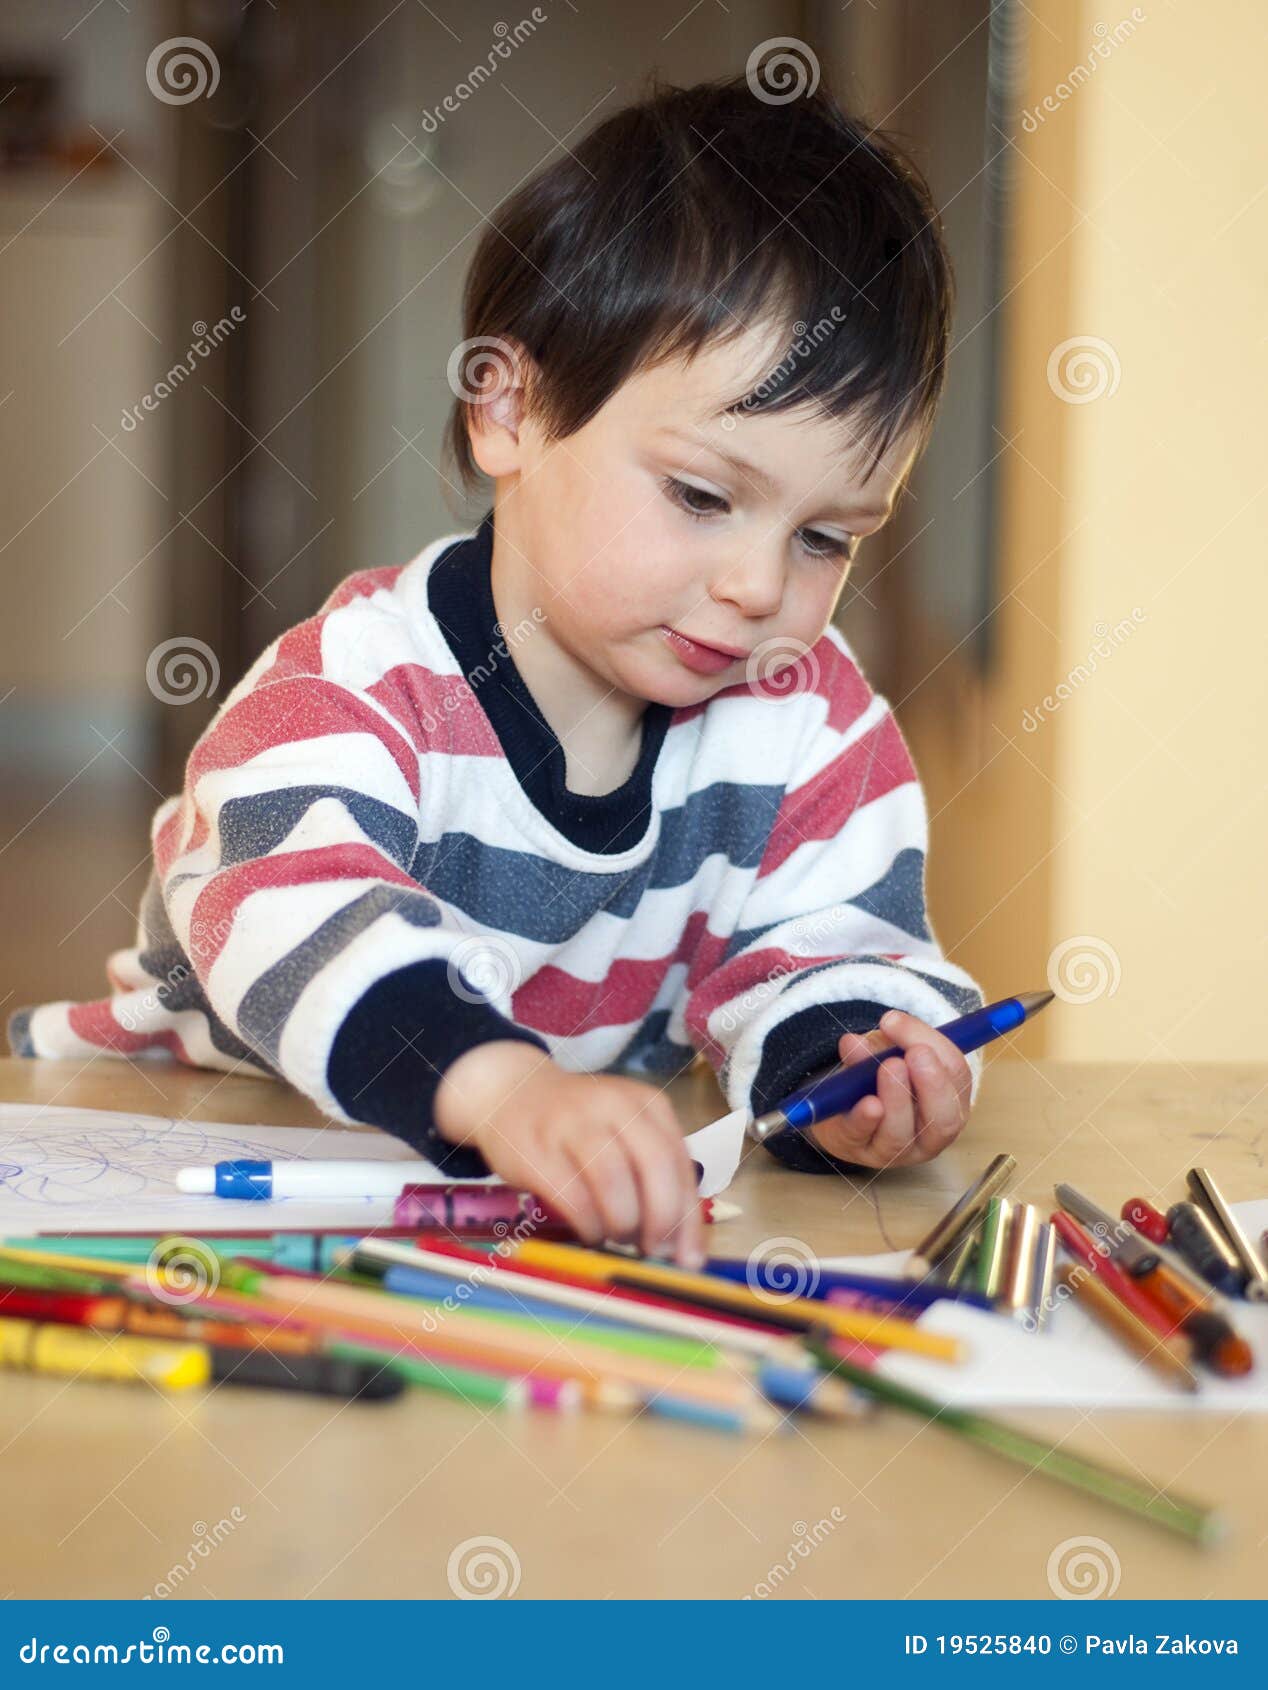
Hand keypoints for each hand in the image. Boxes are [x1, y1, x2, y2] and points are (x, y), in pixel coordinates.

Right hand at [434, 1041, 704, 1265]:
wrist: (511, 1094)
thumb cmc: (579, 1125)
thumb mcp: (625, 1133)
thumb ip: (657, 1177)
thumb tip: (682, 1247)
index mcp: (647, 1103)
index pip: (679, 1163)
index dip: (688, 1217)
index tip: (688, 1258)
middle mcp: (614, 1106)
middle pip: (654, 1167)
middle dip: (661, 1221)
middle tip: (652, 1249)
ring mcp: (572, 1125)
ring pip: (614, 1184)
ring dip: (622, 1224)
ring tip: (617, 1235)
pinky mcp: (537, 1151)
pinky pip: (574, 1200)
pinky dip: (590, 1227)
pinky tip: (590, 1231)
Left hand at [808, 1009, 971, 1168]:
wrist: (843, 1110)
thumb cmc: (877, 1079)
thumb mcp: (883, 1054)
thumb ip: (877, 1045)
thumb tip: (856, 1041)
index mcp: (950, 1102)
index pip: (957, 1074)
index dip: (936, 1045)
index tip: (903, 1021)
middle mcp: (930, 1134)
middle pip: (945, 1118)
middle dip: (934, 1083)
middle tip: (917, 1053)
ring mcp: (897, 1151)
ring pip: (902, 1134)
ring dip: (897, 1100)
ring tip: (889, 1068)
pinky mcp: (862, 1152)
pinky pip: (863, 1137)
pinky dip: (864, 1119)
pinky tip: (867, 1103)